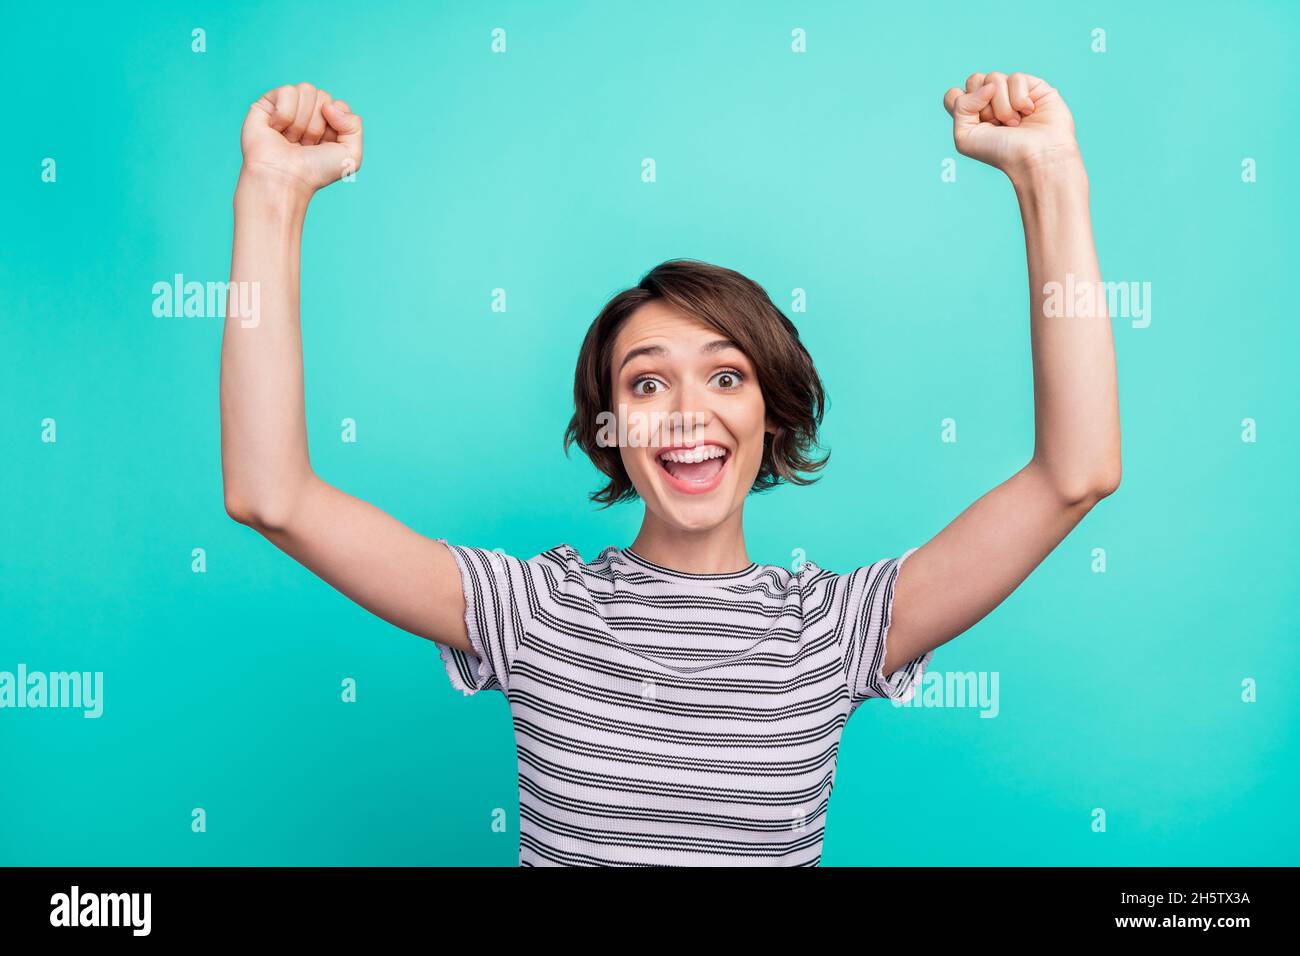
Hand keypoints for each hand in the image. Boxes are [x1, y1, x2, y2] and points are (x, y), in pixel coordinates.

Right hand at [239, 82, 362, 197]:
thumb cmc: (315, 171)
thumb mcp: (351, 155)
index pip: (338, 104)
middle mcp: (307, 113)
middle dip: (317, 125)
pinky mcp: (267, 103)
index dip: (335, 125)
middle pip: (323, 96)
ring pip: (306, 90)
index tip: (324, 146)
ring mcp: (287, 107)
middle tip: (306, 145)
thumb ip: (354, 125)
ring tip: (291, 139)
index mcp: (327, 123)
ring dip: (301, 122)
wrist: (284, 179)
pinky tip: (277, 130)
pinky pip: (287, 91)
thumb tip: (329, 105)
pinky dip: (285, 115)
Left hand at [942, 72, 1079, 180]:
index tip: (975, 122)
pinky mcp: (1032, 85)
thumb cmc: (1002, 152)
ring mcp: (1010, 92)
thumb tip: (988, 86)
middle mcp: (990, 101)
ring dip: (1002, 106)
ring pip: (993, 78)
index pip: (953, 94)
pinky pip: (1016, 78)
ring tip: (1014, 123)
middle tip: (996, 123)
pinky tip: (1029, 111)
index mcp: (971, 114)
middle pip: (973, 80)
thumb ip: (960, 107)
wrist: (1036, 155)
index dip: (961, 103)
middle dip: (983, 105)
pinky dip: (1019, 98)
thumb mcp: (965, 137)